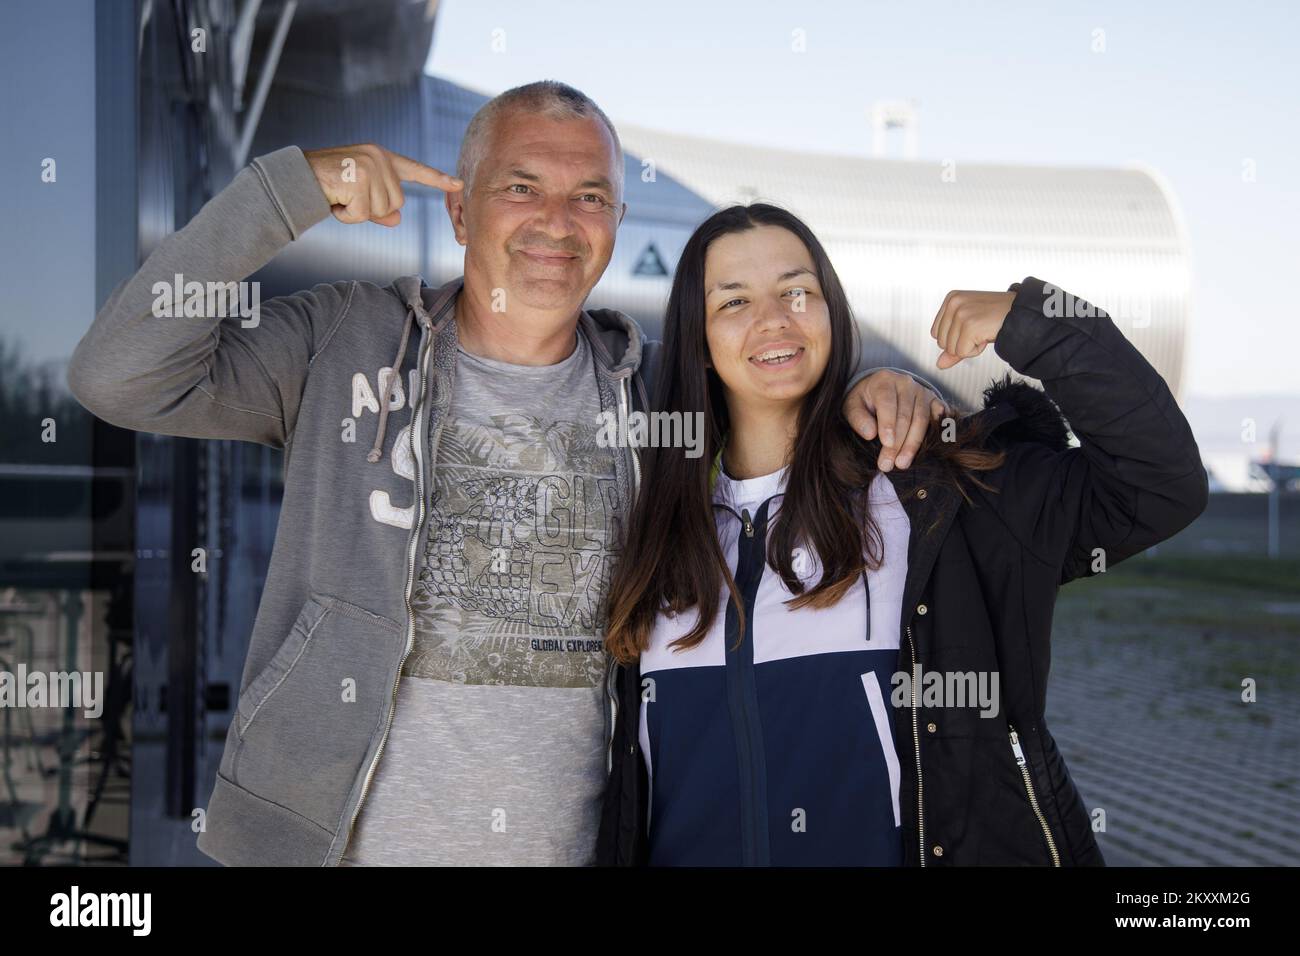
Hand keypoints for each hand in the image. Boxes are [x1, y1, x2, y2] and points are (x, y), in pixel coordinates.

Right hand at [302, 143, 462, 226]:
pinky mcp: (359, 180)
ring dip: (358, 213)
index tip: (459, 184)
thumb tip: (397, 218)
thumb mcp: (359, 195)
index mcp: (382, 157)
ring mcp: (370, 168)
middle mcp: (379, 158)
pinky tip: (335, 202)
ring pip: (381, 210)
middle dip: (372, 209)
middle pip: (396, 203)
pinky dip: (347, 216)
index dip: (438, 179)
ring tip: (339, 197)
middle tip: (347, 197)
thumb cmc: (328, 185)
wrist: (296, 176)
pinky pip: (363, 215)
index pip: (416, 170)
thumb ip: (381, 207)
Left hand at [843, 370, 946, 470]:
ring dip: (913, 444)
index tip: (886, 444)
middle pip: (906, 415)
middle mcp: (906, 383)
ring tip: (902, 463)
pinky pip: (939, 416)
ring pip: (922, 419)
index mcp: (884, 381)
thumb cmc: (864, 401)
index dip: (888, 424)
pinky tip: (930, 447)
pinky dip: (937, 430)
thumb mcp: (852, 406)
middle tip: (888, 464)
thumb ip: (858, 418)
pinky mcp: (933, 400)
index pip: (888, 403)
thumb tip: (870, 434)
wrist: (879, 389)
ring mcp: (922, 391)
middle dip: (897, 443)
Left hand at [931, 290, 1015, 368]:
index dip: (955, 337)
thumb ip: (952, 345)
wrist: (1022, 313)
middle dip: (962, 343)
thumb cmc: (999, 317)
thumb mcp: (970, 328)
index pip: (936, 333)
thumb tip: (940, 363)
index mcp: (951, 299)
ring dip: (970, 347)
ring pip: (952, 349)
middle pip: (942, 343)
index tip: (973, 327)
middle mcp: (954, 303)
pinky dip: (976, 350)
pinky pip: (963, 352)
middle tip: (981, 330)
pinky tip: (987, 335)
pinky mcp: (970, 325)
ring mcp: (961, 313)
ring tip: (984, 331)